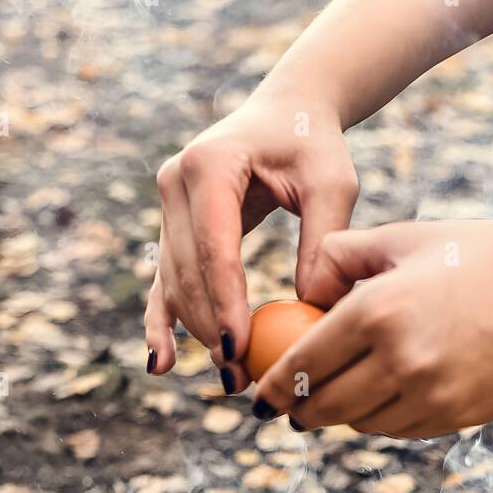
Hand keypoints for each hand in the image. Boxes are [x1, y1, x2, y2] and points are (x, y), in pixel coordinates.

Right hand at [144, 92, 357, 385]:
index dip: (225, 305)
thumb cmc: (312, 144)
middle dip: (213, 330)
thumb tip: (312, 305)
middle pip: (190, 274)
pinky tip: (160, 365)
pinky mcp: (170, 226)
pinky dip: (162, 324)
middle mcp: (175, 182)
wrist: (286, 113)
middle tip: (242, 377)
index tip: (240, 350)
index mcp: (209, 165)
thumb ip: (323, 240)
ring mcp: (167, 205)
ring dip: (198, 335)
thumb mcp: (332, 183)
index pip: (214, 250)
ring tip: (230, 379)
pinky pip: (163, 282)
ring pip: (175, 284)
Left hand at [251, 214, 492, 437]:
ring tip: (336, 399)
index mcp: (377, 312)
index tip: (260, 397)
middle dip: (300, 411)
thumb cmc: (475, 251)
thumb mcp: (401, 239)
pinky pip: (400, 430)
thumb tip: (297, 299)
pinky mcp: (458, 416)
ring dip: (342, 416)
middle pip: (325, 408)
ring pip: (361, 424)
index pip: (303, 365)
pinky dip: (382, 419)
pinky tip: (383, 398)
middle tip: (289, 408)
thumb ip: (338, 260)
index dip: (274, 387)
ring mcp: (432, 396)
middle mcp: (401, 361)